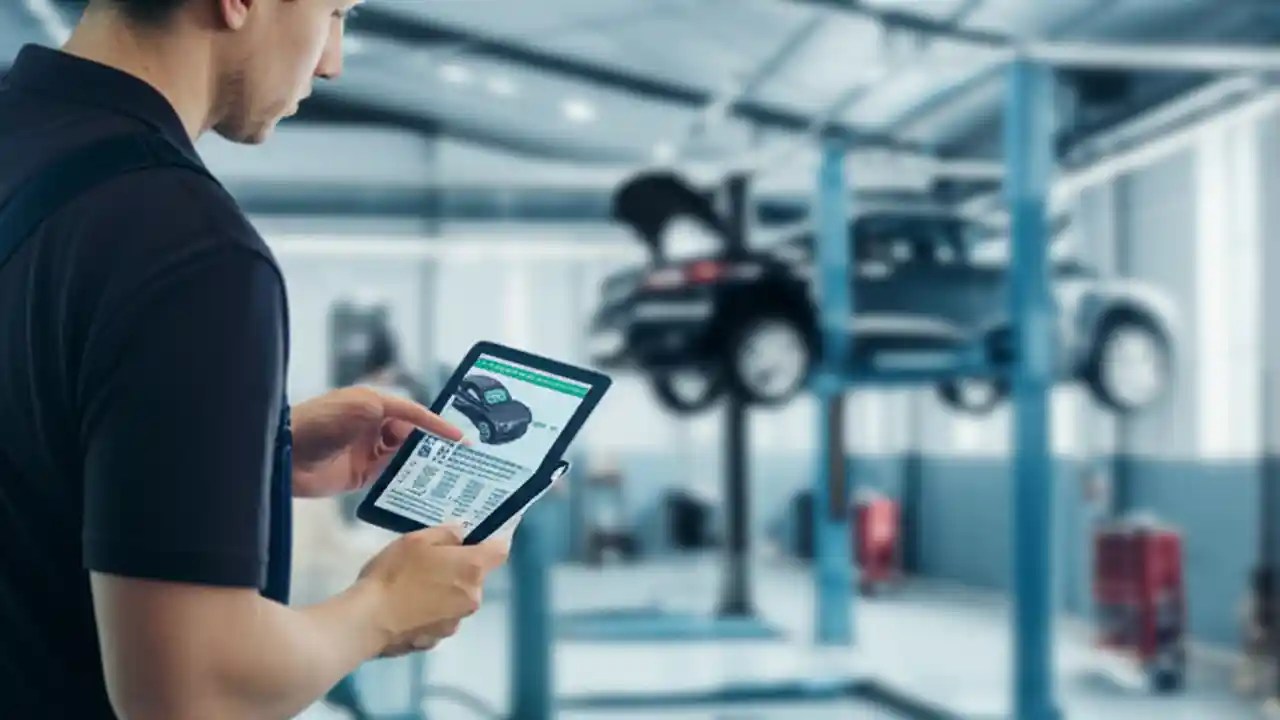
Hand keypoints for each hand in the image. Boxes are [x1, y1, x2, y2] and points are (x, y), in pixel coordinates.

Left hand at [290, 386, 461, 497]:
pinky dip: (404, 480)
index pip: (414, 413)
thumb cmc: (320, 422)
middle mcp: (373, 426)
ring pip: (403, 457)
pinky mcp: (360, 475)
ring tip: (447, 475)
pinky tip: (421, 487)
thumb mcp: (361, 407)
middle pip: (412, 435)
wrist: (284, 453)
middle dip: (433, 444)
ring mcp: (366, 451)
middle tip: (459, 459)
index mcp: (374, 404)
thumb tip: (414, 431)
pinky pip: (389, 477)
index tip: (460, 438)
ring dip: (421, 463)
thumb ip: (393, 414)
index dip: (437, 424)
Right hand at [357, 525, 509, 654]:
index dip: (494, 541)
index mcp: (472, 569)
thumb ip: (446, 534)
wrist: (368, 621)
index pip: (500, 550)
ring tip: (412, 588)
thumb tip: (462, 535)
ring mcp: (456, 622)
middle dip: (459, 570)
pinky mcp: (437, 640)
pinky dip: (429, 614)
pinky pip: (440, 619)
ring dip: (444, 593)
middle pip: (475, 578)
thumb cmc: (394, 574)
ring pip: (457, 600)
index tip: (481, 537)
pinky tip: (406, 610)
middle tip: (430, 563)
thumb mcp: (416, 540)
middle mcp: (472, 598)